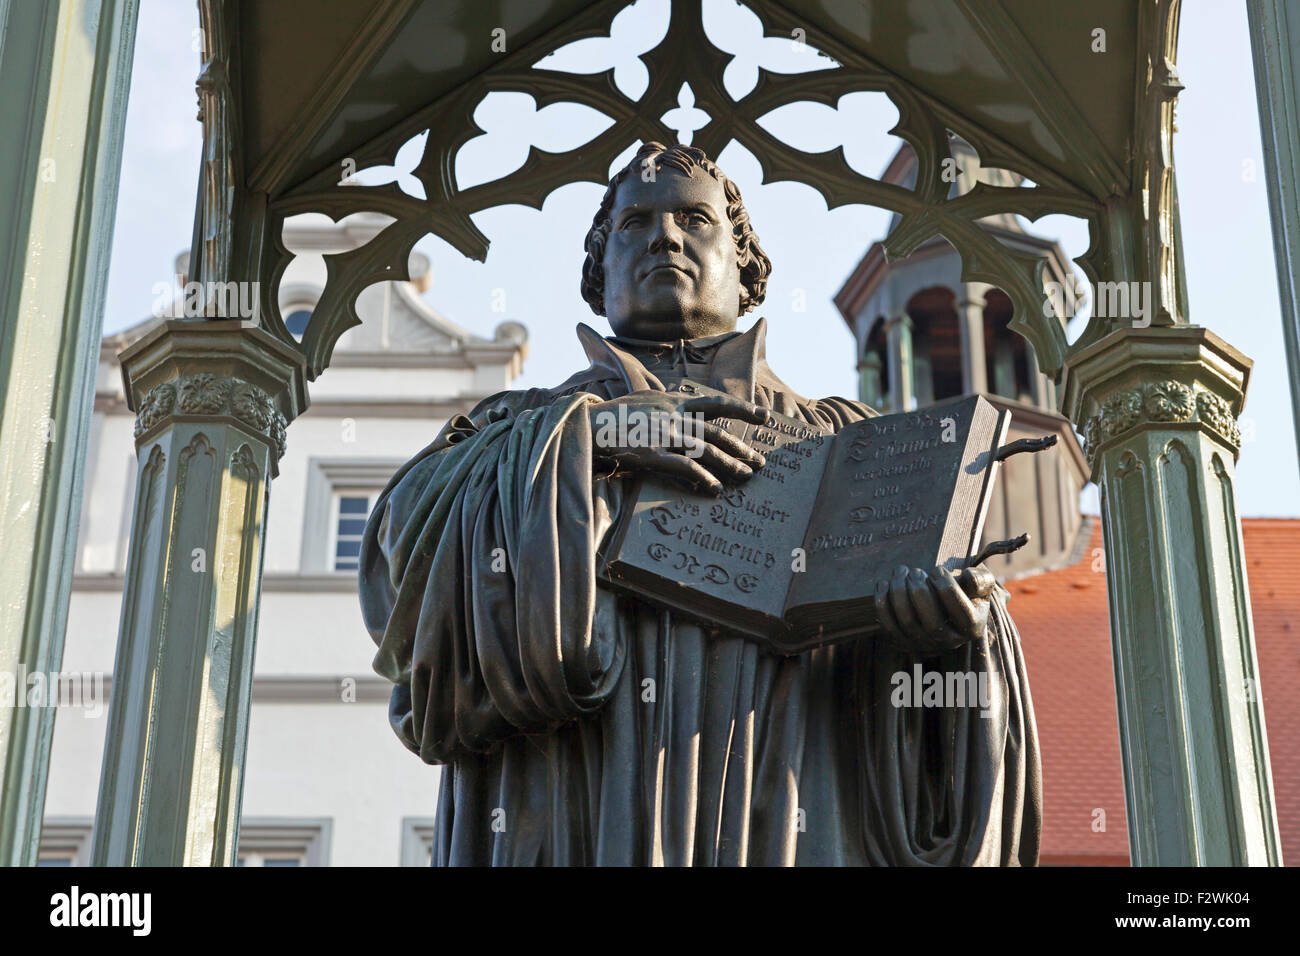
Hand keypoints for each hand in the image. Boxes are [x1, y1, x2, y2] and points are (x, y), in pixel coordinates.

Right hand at [589, 390, 767, 492]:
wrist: (590, 426)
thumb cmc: (616, 415)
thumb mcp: (645, 399)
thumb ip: (668, 403)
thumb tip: (683, 403)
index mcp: (674, 402)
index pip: (716, 404)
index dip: (743, 410)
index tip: (765, 417)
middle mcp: (674, 416)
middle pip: (717, 433)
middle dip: (741, 448)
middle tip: (760, 462)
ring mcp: (665, 435)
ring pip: (707, 451)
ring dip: (730, 465)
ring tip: (746, 477)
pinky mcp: (653, 454)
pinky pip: (686, 469)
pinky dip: (704, 479)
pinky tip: (715, 490)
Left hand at [872, 563, 997, 653]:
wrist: (947, 611)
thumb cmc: (965, 593)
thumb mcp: (981, 585)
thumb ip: (981, 579)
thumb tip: (968, 576)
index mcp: (971, 627)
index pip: (959, 610)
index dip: (946, 586)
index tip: (938, 569)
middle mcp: (948, 641)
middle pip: (931, 621)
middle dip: (919, 590)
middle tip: (916, 571)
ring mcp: (923, 643)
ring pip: (907, 621)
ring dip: (899, 592)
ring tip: (901, 571)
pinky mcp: (901, 640)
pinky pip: (888, 623)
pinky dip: (882, 602)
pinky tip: (884, 583)